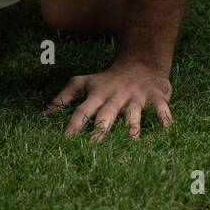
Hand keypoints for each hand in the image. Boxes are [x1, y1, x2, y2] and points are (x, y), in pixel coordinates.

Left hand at [44, 60, 173, 142]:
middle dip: (100, 130)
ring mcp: (136, 96)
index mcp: (98, 94)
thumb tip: (42, 115)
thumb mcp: (84, 82)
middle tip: (92, 147)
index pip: (82, 111)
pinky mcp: (155, 96)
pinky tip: (167, 129)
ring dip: (132, 124)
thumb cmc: (108, 79)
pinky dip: (164, 118)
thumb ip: (64, 98)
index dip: (73, 126)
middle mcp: (116, 96)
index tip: (64, 142)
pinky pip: (161, 108)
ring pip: (133, 112)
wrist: (141, 62)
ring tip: (132, 138)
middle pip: (106, 114)